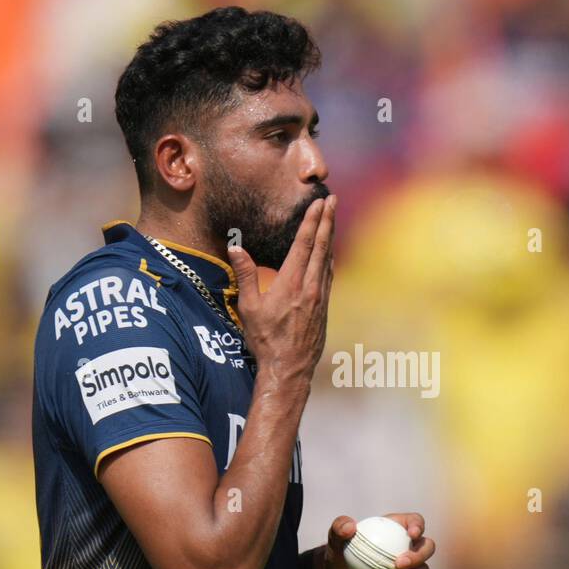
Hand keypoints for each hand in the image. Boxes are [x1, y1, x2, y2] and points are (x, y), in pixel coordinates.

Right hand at [224, 195, 335, 385]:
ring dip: (330, 236)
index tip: (319, 202)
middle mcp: (310, 286)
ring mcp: (320, 297)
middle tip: (333, 200)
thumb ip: (246, 275)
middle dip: (327, 220)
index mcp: (291, 283)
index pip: (304, 243)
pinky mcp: (325, 308)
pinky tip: (329, 253)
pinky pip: (328, 275)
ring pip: (327, 259)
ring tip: (332, 218)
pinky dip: (329, 258)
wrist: (289, 369)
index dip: (312, 220)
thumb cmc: (265, 340)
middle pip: (321, 246)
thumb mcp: (249, 308)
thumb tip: (236, 248)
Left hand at [318, 513, 434, 568]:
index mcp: (398, 528)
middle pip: (427, 548)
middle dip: (418, 556)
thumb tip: (349, 527)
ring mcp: (408, 567)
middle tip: (398, 564)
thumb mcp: (335, 538)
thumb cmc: (339, 552)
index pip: (416, 522)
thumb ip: (339, 528)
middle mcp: (408, 546)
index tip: (411, 534)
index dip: (418, 526)